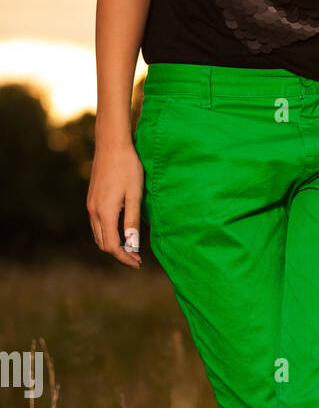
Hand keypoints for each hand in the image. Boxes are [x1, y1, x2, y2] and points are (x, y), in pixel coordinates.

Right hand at [87, 138, 143, 268]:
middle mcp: (93, 211)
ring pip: (98, 235)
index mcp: (104, 212)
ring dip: (113, 245)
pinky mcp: (92, 199)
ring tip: (131, 248)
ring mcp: (90, 205)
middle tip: (136, 258)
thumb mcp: (135, 195)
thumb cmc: (127, 167)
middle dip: (119, 254)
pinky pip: (97, 224)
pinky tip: (121, 232)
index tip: (138, 263)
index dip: (125, 258)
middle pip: (103, 244)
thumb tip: (132, 245)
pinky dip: (108, 234)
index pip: (111, 246)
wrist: (111, 144)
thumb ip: (132, 221)